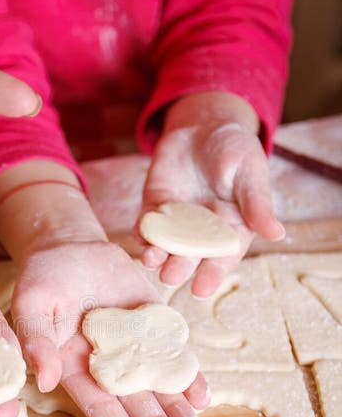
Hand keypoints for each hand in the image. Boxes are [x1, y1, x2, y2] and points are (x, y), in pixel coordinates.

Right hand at [11, 240, 208, 416]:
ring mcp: (134, 349)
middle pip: (135, 405)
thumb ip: (37, 342)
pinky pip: (174, 356)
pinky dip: (188, 376)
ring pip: (158, 387)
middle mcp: (108, 368)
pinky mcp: (154, 328)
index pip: (100, 407)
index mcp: (74, 370)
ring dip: (176, 411)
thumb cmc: (42, 280)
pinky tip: (202, 397)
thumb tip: (45, 380)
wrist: (71, 248)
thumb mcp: (31, 306)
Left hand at [137, 92, 284, 296]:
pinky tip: (139, 235)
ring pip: (165, 245)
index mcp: (230, 229)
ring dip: (157, 254)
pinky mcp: (156, 206)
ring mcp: (176, 220)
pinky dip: (142, 231)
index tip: (201, 290)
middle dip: (179, 268)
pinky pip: (147, 224)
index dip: (212, 275)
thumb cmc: (236, 149)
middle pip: (189, 256)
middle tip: (169, 277)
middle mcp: (202, 231)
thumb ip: (258, 203)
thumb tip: (277, 234)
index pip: (221, 257)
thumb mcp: (250, 171)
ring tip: (151, 260)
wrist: (205, 126)